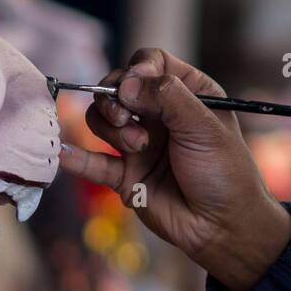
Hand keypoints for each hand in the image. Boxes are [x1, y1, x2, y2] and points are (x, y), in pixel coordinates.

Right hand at [60, 48, 290, 290]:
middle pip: (117, 88)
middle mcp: (159, 114)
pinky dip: (77, 158)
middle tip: (127, 120)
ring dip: (111, 129)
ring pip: (102, 120)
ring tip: (137, 147)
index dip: (137, 70)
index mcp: (186, 94)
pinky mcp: (125, 175)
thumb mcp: (203, 127)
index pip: (149, 63)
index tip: (134, 86)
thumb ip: (166, 97)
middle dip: (115, 100)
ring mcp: (139, 144)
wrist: (223, 227)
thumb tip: (124, 83)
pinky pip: (93, 162)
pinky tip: (65, 153)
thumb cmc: (225, 173)